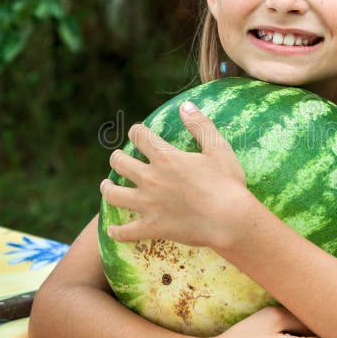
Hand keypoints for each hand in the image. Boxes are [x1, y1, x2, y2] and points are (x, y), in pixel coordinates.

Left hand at [101, 101, 251, 249]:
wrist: (229, 219)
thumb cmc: (227, 182)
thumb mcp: (217, 147)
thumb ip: (200, 125)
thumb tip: (185, 106)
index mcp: (165, 157)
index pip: (140, 136)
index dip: (137, 131)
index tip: (138, 132)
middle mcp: (150, 179)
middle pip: (120, 163)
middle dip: (117, 157)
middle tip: (119, 157)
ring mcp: (148, 204)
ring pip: (114, 195)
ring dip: (107, 188)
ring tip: (107, 185)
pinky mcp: (152, 227)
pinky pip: (126, 231)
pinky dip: (117, 231)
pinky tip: (113, 230)